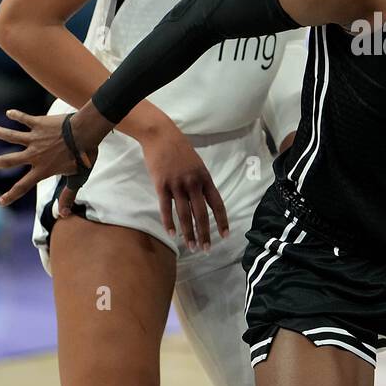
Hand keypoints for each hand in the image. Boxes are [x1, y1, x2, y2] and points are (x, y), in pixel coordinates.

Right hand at [0, 109, 95, 206]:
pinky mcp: (39, 124)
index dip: (11, 195)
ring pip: (11, 136)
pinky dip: (17, 115)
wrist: (86, 133)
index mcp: (43, 169)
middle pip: (9, 160)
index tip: (0, 202)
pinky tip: (9, 112)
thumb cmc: (84, 156)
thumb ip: (68, 195)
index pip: (23, 186)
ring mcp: (35, 138)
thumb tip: (64, 214)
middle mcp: (35, 155)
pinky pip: (25, 119)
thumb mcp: (77, 178)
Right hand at [138, 126, 228, 251]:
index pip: (217, 204)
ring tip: (191, 246)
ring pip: (185, 214)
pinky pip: (166, 208)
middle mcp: (193, 183)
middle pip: (201, 214)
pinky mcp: (161, 185)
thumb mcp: (197, 164)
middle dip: (205, 233)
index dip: (221, 221)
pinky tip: (173, 234)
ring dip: (188, 233)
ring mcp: (177, 184)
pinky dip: (169, 223)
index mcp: (205, 178)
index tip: (225, 235)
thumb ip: (201, 182)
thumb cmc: (179, 150)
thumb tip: (204, 200)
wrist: (161, 136)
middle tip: (206, 249)